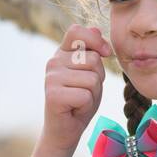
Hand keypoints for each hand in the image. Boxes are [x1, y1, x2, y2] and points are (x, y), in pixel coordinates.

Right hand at [42, 23, 111, 151]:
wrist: (65, 130)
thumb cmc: (80, 101)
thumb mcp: (90, 73)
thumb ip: (92, 52)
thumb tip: (95, 27)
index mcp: (61, 53)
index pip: (77, 31)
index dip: (95, 40)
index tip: (105, 53)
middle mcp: (53, 62)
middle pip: (93, 60)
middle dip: (98, 78)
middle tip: (85, 91)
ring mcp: (51, 78)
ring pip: (92, 79)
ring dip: (93, 94)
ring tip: (79, 100)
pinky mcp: (53, 95)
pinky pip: (85, 95)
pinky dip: (86, 106)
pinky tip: (74, 109)